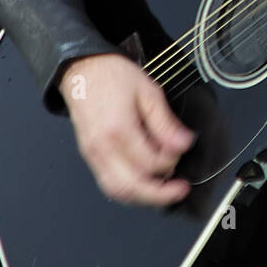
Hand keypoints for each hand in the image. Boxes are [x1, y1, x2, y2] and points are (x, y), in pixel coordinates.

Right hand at [59, 53, 194, 206]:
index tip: (183, 150)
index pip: (151, 162)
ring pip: (118, 191)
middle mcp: (102, 148)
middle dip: (160, 194)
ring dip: (144, 197)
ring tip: (165, 190)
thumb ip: (165, 122)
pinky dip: (128, 191)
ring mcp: (93, 155)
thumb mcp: (148, 91)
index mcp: (119, 130)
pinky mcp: (90, 156)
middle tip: (180, 189)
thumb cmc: (112, 75)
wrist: (83, 69)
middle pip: (132, 187)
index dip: (172, 160)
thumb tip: (183, 143)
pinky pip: (108, 184)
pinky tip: (144, 185)